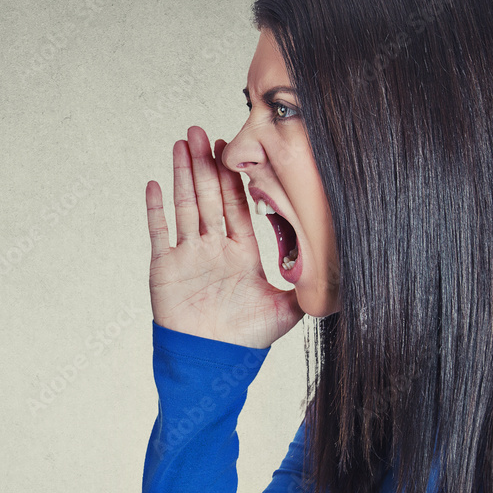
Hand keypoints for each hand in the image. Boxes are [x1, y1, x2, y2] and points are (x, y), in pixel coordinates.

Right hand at [145, 126, 303, 348]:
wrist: (211, 361)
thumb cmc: (245, 340)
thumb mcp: (286, 310)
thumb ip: (306, 287)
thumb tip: (337, 271)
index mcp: (242, 252)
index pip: (236, 204)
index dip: (233, 176)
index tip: (230, 148)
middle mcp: (215, 248)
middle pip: (209, 196)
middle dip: (205, 164)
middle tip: (200, 131)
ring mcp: (188, 255)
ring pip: (185, 205)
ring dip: (182, 175)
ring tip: (180, 144)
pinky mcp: (165, 267)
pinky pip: (159, 232)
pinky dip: (156, 208)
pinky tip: (155, 183)